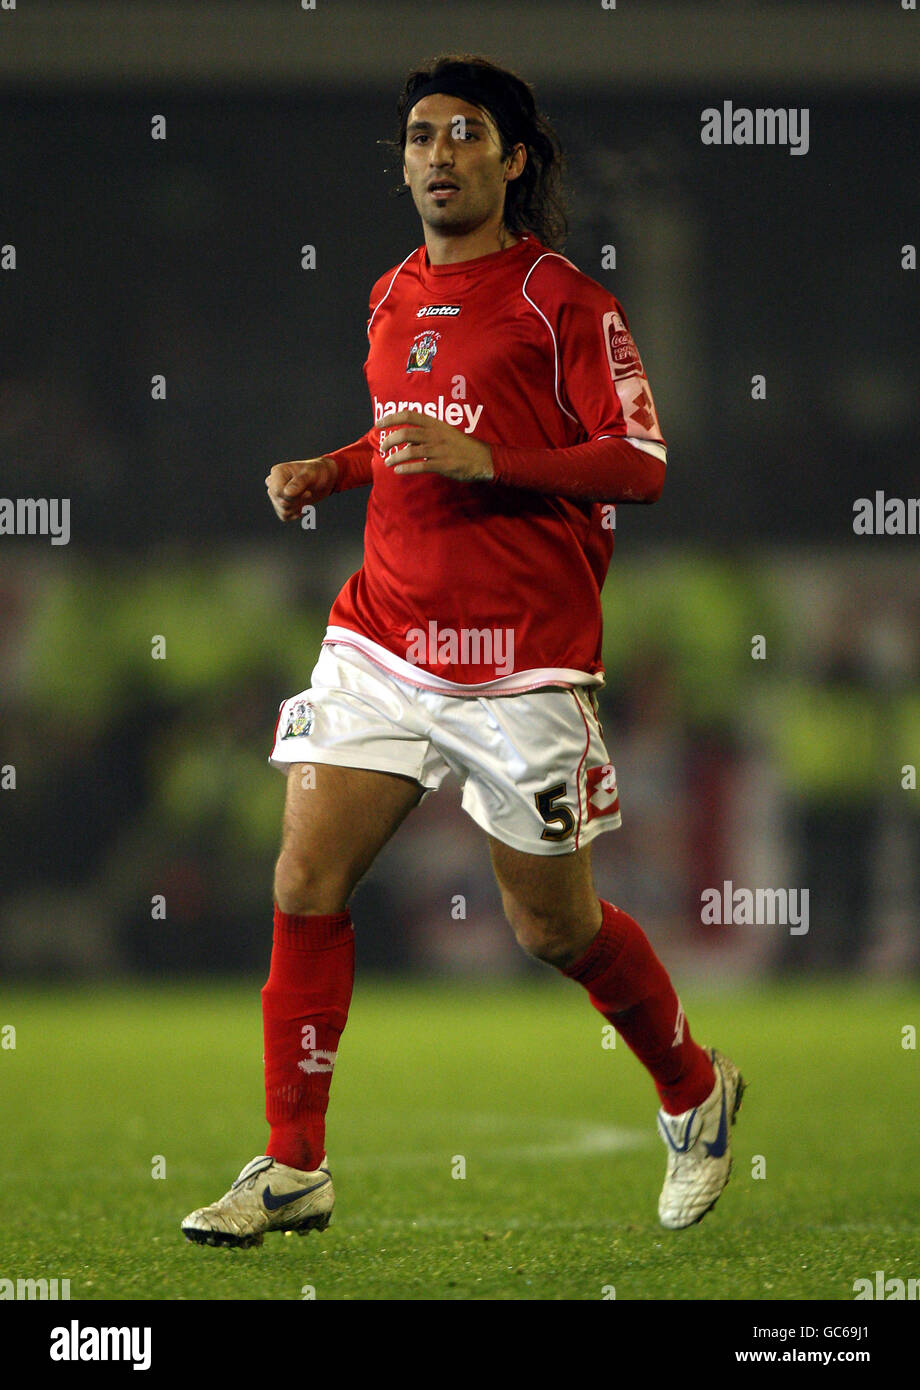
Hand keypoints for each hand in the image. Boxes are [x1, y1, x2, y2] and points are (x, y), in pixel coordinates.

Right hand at [265, 456, 337, 520]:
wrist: (323, 479)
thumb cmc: (317, 472)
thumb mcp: (311, 474)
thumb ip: (299, 482)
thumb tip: (287, 493)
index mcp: (277, 472)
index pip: (277, 492)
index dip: (293, 496)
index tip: (308, 493)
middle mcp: (273, 483)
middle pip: (280, 502)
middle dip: (297, 501)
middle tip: (308, 494)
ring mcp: (276, 494)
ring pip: (282, 511)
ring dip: (298, 508)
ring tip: (306, 498)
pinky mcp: (281, 504)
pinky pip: (284, 516)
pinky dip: (296, 514)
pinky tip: (303, 506)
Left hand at [377, 410, 493, 481]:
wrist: (483, 459)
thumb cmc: (462, 446)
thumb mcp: (445, 433)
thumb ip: (426, 434)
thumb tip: (406, 441)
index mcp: (435, 424)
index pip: (409, 415)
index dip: (392, 418)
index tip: (379, 423)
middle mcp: (435, 434)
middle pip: (405, 433)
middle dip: (390, 440)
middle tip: (384, 447)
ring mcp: (438, 450)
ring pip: (410, 451)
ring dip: (395, 457)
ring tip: (388, 461)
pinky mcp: (442, 465)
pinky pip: (420, 466)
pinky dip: (406, 468)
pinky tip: (398, 470)